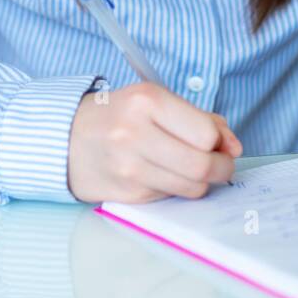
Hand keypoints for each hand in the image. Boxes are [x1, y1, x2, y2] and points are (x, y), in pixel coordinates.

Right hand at [67, 81, 242, 203]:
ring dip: (203, 182)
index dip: (221, 142)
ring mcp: (128, 168)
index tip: (221, 144)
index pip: (206, 133)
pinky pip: (170, 197)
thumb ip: (200, 119)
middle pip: (202, 164)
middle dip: (222, 168)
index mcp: (147, 101)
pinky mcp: (126, 194)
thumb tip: (233, 147)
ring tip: (195, 171)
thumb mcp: (155, 101)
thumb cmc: (118, 116)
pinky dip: (177, 189)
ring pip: (191, 187)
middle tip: (221, 165)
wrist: (64, 140)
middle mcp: (135, 134)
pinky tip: (165, 176)